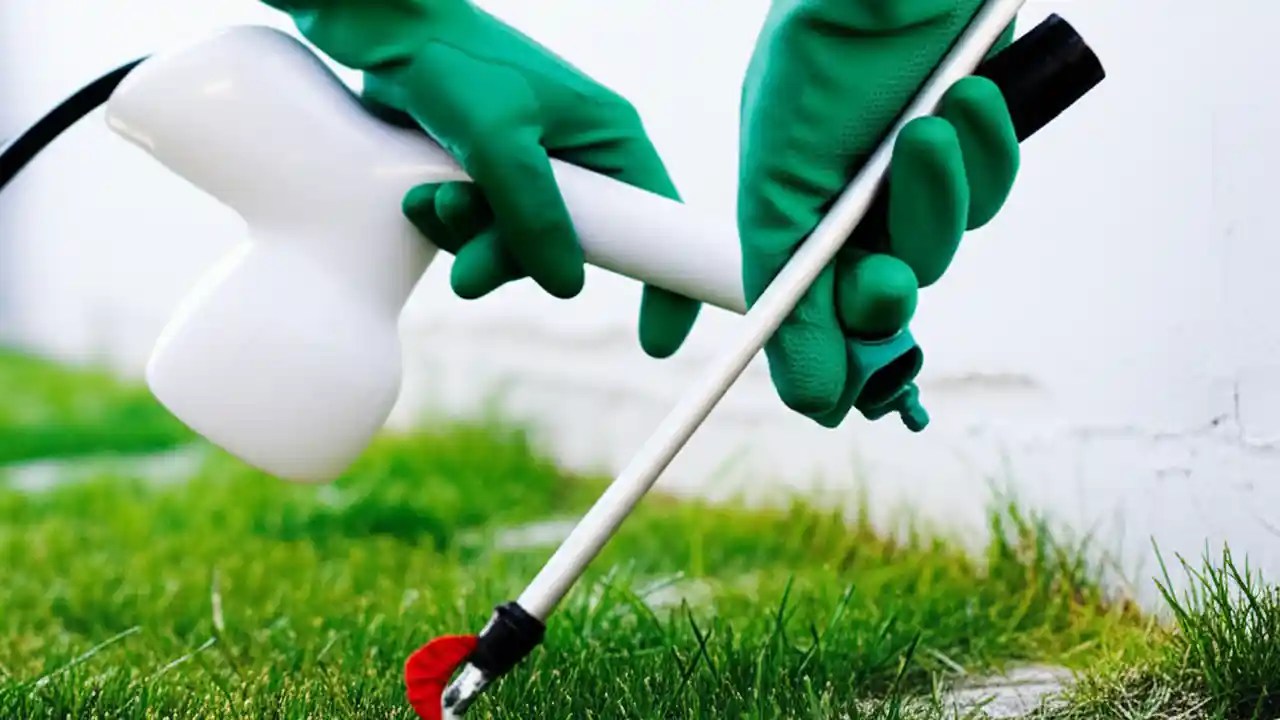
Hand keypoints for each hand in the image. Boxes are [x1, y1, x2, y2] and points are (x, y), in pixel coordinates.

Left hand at [270, 0, 700, 356]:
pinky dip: (450, 225)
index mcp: (608, 137)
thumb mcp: (498, 140)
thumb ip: (533, 215)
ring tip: (438, 201)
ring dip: (473, 240)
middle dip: (517, 259)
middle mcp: (578, 157)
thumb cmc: (453, 62)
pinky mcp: (488, 174)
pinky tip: (423, 193)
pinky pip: (482, 232)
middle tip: (475, 271)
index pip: (657, 221)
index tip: (657, 339)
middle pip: (574, 247)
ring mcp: (532, 169)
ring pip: (520, 246)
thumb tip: (565, 284)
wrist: (385, 31)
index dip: (663, 281)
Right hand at [738, 0, 1019, 425]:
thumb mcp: (780, 178)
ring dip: (937, 200)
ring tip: (929, 129)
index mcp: (792, 216)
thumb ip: (788, 288)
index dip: (831, 360)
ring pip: (939, 248)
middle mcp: (851, 208)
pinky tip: (973, 98)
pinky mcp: (972, 148)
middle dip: (886, 294)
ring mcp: (913, 180)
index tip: (842, 397)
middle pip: (881, 300)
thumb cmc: (819, 54)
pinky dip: (985, 153)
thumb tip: (807, 397)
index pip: (810, 316)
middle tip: (885, 279)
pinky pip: (988, 192)